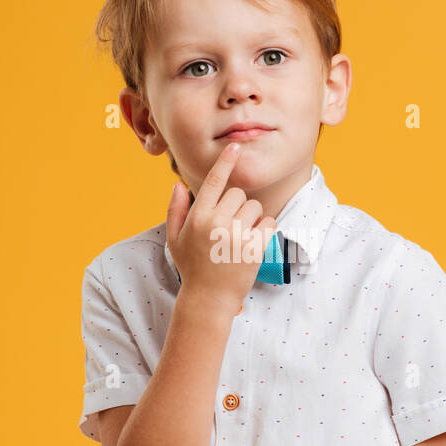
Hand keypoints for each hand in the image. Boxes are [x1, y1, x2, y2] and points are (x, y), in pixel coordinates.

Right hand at [166, 142, 276, 314]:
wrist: (209, 299)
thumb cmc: (192, 267)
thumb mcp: (175, 239)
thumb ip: (175, 210)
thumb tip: (177, 184)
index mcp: (198, 217)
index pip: (215, 181)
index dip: (226, 161)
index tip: (236, 146)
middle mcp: (217, 223)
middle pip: (239, 194)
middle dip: (238, 206)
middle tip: (230, 227)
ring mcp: (237, 235)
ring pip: (256, 207)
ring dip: (252, 218)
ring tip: (241, 237)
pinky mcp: (255, 247)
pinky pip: (270, 222)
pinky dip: (266, 229)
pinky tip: (254, 242)